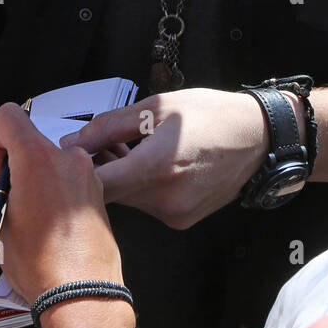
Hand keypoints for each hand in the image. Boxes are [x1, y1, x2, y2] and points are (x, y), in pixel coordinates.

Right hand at [0, 103, 122, 304]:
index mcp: (39, 159)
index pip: (9, 116)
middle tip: (7, 195)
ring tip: (28, 213)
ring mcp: (87, 174)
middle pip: (32, 140)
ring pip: (52, 159)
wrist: (83, 293)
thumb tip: (1, 191)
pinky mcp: (98, 192)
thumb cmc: (45, 264)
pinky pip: (69, 177)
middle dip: (14, 163)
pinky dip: (55, 189)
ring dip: (36, 177)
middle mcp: (68, 158)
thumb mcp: (1, 225)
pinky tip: (47, 220)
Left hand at [61, 89, 268, 229]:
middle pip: (110, 194)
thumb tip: (73, 143)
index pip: (96, 183)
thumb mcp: (156, 107)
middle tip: (101, 143)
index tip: (70, 155)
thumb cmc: (211, 115)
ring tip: (129, 148)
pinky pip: (147, 205)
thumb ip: (108, 127)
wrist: (258, 137)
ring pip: (128, 200)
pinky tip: (151, 164)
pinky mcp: (182, 220)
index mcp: (156, 167)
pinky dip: (141, 187)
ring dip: (121, 178)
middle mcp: (165, 200)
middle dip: (99, 170)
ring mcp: (175, 215)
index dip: (76, 170)